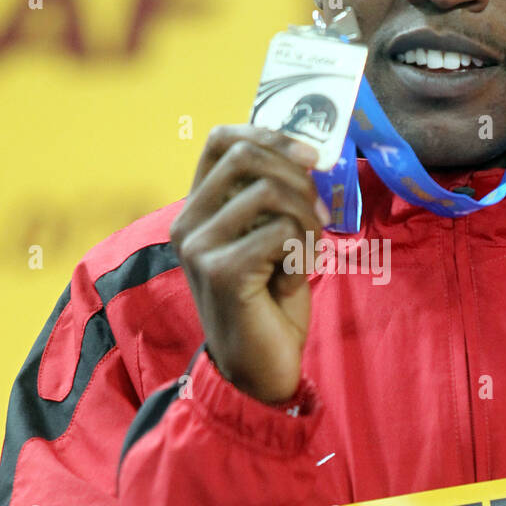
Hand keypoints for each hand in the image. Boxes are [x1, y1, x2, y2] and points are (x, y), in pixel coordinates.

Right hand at [170, 125, 329, 403]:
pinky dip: (304, 254)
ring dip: (307, 222)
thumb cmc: (268, 304)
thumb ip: (275, 199)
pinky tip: (291, 281)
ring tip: (304, 257)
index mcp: (196, 210)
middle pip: (250, 158)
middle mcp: (188, 224)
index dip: (269, 134)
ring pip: (272, 193)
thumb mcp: (270, 239)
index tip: (310, 156)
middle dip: (300, 181)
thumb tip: (310, 154)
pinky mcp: (221, 271)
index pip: (222, 140)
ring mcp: (199, 247)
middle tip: (318, 217)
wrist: (258, 371)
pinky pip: (283, 233)